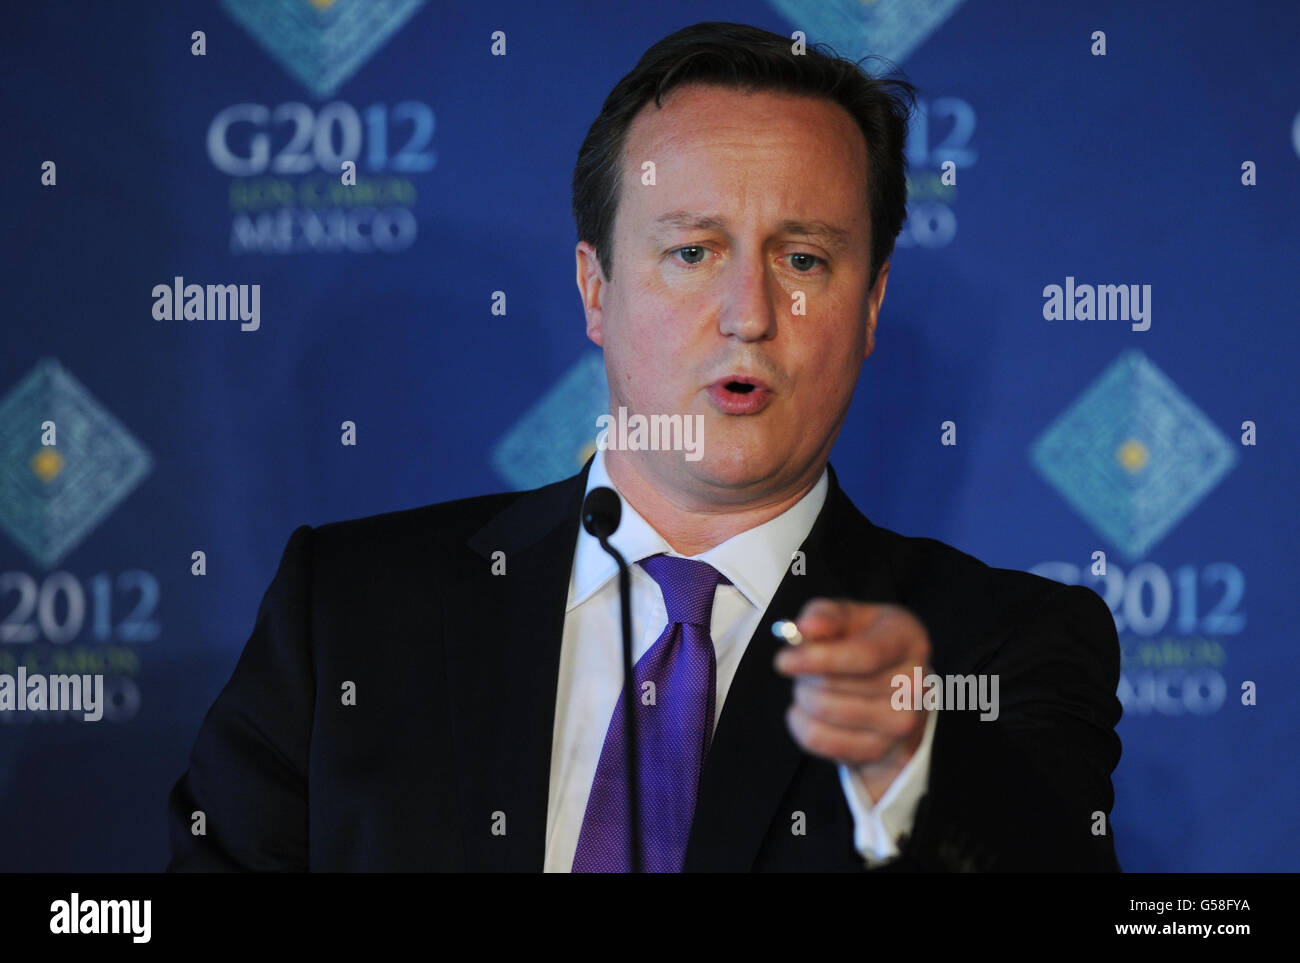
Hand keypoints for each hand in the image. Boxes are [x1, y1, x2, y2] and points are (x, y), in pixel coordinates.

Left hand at [773, 599, 930, 803]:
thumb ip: (824, 615)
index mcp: (907, 639)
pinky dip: (801, 724)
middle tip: (801, 670)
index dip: (818, 658)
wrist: (893, 690)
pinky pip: (820, 740)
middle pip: (835, 685)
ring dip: (802, 698)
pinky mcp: (880, 750)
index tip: (783, 660)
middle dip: (803, 676)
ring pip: (824, 712)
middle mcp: (913, 683)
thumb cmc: (863, 643)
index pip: (863, 655)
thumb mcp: (846, 617)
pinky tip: (810, 712)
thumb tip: (806, 628)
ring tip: (810, 688)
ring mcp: (900, 722)